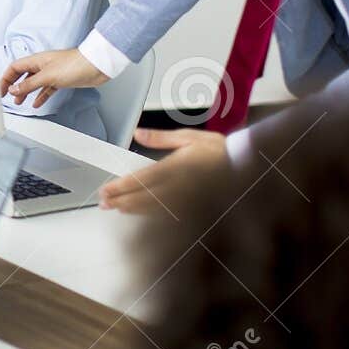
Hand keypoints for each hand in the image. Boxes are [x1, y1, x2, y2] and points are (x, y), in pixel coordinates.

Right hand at [1, 47, 107, 108]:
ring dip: (25, 92)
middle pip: (22, 75)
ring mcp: (52, 72)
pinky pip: (46, 89)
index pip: (14, 68)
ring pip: (33, 83)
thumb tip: (14, 89)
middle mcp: (42, 65)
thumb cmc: (75, 64)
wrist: (96, 66)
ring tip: (19, 101)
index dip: (5, 78)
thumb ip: (29, 84)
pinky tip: (37, 103)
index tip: (0, 89)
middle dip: (13, 85)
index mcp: (36, 60)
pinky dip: (40, 96)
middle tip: (6, 96)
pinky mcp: (61, 80)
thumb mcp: (47, 76)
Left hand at [98, 127, 230, 213]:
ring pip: (153, 208)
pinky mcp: (192, 208)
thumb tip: (138, 133)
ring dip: (131, 209)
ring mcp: (186, 200)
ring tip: (114, 207)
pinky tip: (136, 212)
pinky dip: (148, 214)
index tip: (106, 189)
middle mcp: (181, 186)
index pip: (143, 179)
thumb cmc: (218, 151)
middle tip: (103, 201)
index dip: (122, 186)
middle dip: (121, 199)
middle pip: (144, 196)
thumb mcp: (190, 137)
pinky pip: (166, 214)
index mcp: (178, 167)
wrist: (245, 167)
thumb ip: (161, 138)